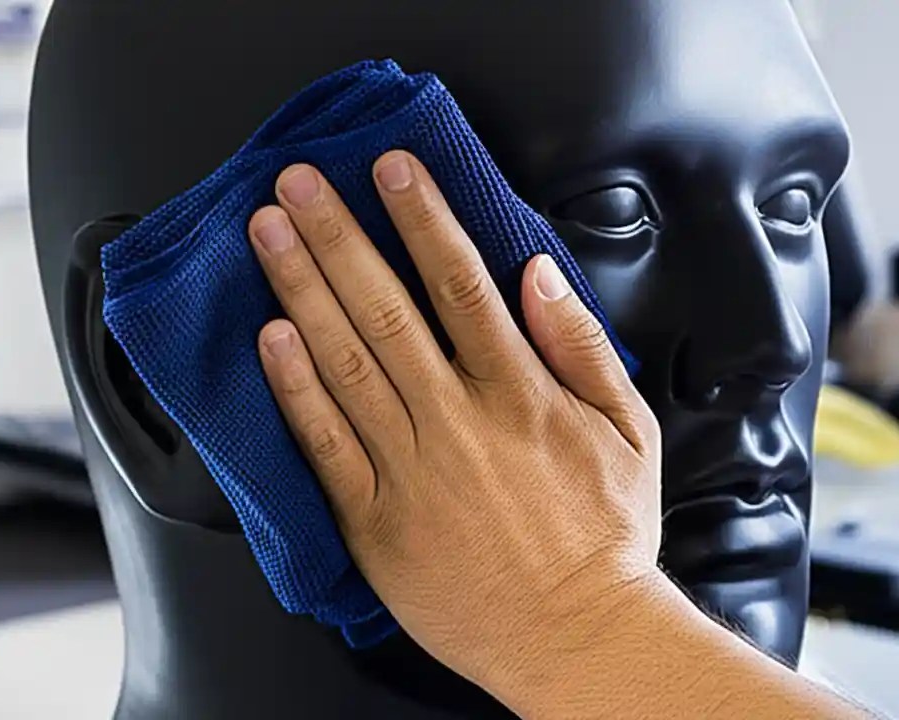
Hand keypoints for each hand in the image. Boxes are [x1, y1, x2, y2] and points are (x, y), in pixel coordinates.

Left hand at [247, 151, 663, 696]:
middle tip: (298, 184)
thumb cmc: (604, 539)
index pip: (460, 285)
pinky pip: (326, 446)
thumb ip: (582, 347)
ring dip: (301, 291)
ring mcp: (411, 472)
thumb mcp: (629, 432)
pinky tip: (270, 340)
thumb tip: (538, 276)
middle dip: (339, 237)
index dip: (420, 218)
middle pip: (386, 310)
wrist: (575, 639)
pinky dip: (296, 390)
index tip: (390, 170)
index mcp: (520, 395)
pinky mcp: (375, 522)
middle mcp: (458, 424)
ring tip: (269, 236)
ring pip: (346, 364)